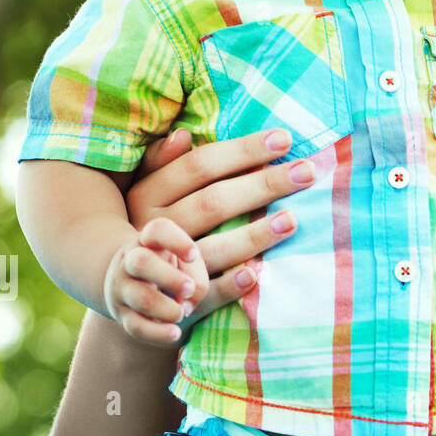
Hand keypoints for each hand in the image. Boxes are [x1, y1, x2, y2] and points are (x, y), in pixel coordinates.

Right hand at [103, 217, 210, 345]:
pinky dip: (157, 333)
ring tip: (183, 312)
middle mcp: (131, 261)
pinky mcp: (123, 315)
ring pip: (140, 297)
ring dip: (165, 307)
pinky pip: (135, 326)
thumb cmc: (170, 268)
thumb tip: (208, 294)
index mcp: (150, 240)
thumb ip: (201, 275)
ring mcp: (123, 288)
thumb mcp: (186, 262)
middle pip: (141, 262)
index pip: (157, 230)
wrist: (129, 283)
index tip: (194, 254)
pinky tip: (175, 334)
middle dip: (169, 277)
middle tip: (189, 289)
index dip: (176, 241)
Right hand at [125, 127, 311, 325]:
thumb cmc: (151, 222)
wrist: (127, 287)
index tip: (285, 138)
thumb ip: (162, 161)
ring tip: (293, 219)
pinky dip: (232, 285)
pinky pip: (208, 293)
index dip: (243, 151)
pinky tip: (258, 273)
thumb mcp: (146, 189)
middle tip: (308, 171)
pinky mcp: (180, 301)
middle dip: (263, 185)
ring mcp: (167, 267)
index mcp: (147, 194)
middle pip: (214, 202)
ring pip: (213, 248)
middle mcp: (155, 229)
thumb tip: (184, 134)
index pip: (201, 166)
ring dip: (254, 235)